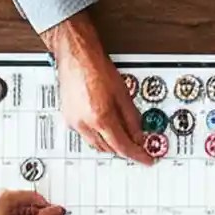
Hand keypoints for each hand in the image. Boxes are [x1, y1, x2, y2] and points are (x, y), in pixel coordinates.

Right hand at [44, 13, 153, 164]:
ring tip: (121, 134)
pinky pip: (85, 135)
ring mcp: (73, 122)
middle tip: (136, 144)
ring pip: (95, 144)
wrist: (76, 56)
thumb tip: (140, 136)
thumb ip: (132, 119)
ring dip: (109, 143)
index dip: (137, 155)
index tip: (146, 159)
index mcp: (100, 117)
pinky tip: (103, 125)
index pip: (123, 146)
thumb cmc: (96, 67)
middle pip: (108, 149)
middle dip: (123, 149)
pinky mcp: (68, 118)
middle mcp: (84, 123)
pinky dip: (97, 134)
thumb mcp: (123, 94)